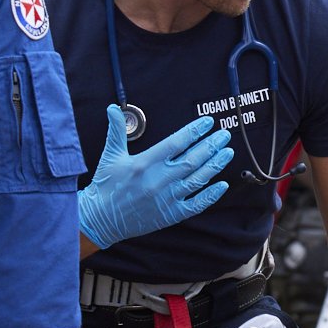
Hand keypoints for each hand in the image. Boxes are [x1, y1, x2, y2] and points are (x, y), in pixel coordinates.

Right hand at [76, 103, 231, 250]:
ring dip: (215, 165)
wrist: (100, 219)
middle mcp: (158, 180)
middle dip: (211, 145)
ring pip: (197, 179)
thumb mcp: (110, 155)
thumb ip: (116, 130)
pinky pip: (196, 204)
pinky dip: (210, 195)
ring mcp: (166, 199)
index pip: (176, 142)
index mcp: (145, 163)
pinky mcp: (170, 215)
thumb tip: (112, 108)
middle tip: (224, 134)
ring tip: (227, 152)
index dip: (194, 131)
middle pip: (192, 159)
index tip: (207, 122)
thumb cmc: (105, 185)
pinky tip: (222, 185)